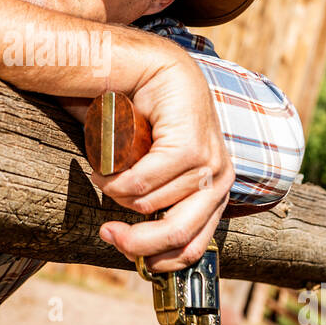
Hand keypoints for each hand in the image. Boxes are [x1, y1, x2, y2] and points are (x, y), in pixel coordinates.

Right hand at [88, 44, 234, 273]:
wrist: (147, 65)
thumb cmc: (144, 120)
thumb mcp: (154, 170)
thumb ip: (155, 203)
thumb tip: (138, 251)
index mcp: (216, 190)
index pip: (193, 246)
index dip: (154, 259)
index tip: (121, 249)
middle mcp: (221, 179)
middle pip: (178, 234)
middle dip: (136, 242)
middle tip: (107, 234)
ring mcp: (210, 161)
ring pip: (149, 204)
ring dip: (115, 190)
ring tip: (106, 164)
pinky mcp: (191, 146)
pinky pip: (142, 182)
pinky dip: (115, 177)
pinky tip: (104, 161)